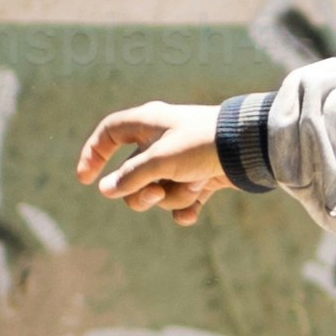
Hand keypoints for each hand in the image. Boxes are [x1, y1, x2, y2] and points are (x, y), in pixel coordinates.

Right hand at [75, 100, 231, 221]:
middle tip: (155, 193)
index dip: (93, 153)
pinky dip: (186, 207)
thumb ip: (131, 176)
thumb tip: (106, 190)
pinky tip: (194, 212)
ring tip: (194, 185)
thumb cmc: (202, 144)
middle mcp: (160, 141)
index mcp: (148, 123)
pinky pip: (180, 201)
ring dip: (172, 195)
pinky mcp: (198, 177)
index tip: (85, 178)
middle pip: (131, 176)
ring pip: (157, 191)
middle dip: (141, 192)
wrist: (250, 149)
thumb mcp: (161, 160)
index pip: (110, 134)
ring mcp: (179, 161)